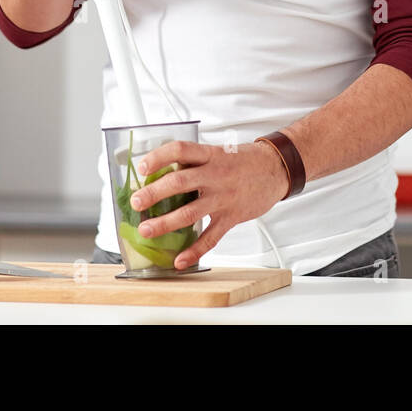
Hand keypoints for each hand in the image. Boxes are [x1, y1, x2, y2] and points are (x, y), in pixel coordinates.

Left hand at [129, 139, 289, 269]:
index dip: (159, 157)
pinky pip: (210, 237)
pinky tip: (179, 260)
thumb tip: (161, 173)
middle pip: (179, 182)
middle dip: (154, 193)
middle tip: (136, 202)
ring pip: (190, 212)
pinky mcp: (231, 217)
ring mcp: (223, 197)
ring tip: (146, 230)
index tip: (142, 166)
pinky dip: (194, 250)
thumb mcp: (218, 152)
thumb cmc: (243, 161)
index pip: (180, 150)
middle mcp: (215, 175)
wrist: (275, 169)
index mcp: (210, 155)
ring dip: (165, 223)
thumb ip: (194, 162)